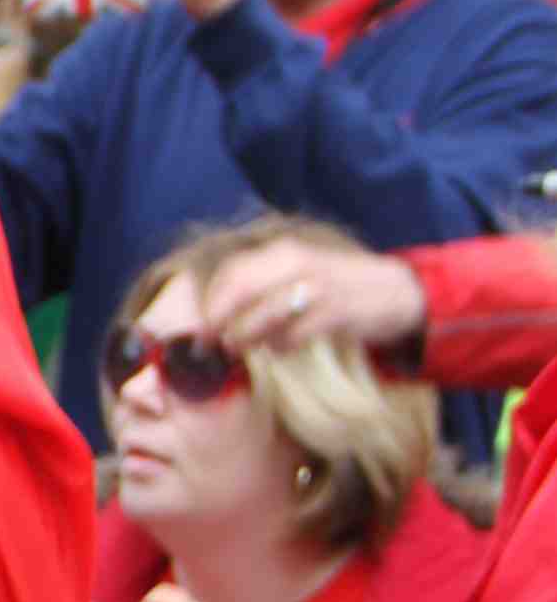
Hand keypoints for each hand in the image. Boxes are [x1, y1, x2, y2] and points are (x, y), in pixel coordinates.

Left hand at [200, 234, 426, 356]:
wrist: (399, 291)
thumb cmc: (340, 284)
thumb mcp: (301, 272)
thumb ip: (265, 284)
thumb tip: (219, 311)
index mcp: (284, 252)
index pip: (232, 271)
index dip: (210, 300)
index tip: (201, 325)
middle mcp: (297, 264)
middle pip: (240, 291)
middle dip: (219, 320)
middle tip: (213, 343)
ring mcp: (317, 288)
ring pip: (263, 316)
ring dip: (247, 337)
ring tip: (246, 346)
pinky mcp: (335, 313)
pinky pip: (293, 335)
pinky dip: (280, 347)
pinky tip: (281, 349)